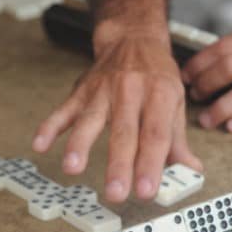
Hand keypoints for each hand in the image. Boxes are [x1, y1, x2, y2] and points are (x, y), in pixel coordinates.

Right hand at [33, 30, 201, 202]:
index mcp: (160, 95)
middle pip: (123, 132)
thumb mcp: (176, 102)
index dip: (152, 164)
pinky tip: (40, 144)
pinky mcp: (81, 91)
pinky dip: (50, 126)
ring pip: (90, 120)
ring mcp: (103, 90)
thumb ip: (178, 140)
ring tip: (72, 168)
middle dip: (119, 165)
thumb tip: (191, 171)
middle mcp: (131, 90)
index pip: (156, 134)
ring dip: (79, 145)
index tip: (147, 190)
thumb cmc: (156, 76)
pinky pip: (64, 110)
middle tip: (116, 193)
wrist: (133, 38)